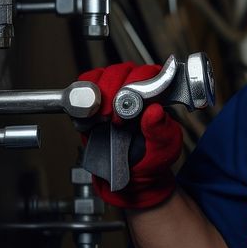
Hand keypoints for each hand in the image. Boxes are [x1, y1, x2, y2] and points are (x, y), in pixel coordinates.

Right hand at [78, 62, 181, 208]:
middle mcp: (134, 88)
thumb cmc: (154, 157)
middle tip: (113, 115)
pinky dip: (82, 100)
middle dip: (113, 89)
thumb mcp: (164, 147)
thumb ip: (161, 130)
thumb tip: (155, 112)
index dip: (137, 83)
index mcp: (157, 93)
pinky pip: (82, 89)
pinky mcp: (92, 104)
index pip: (148, 72)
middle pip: (120, 71)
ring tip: (102, 117)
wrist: (132, 176)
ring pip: (100, 77)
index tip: (131, 101)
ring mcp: (111, 94)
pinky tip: (90, 117)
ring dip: (97, 93)